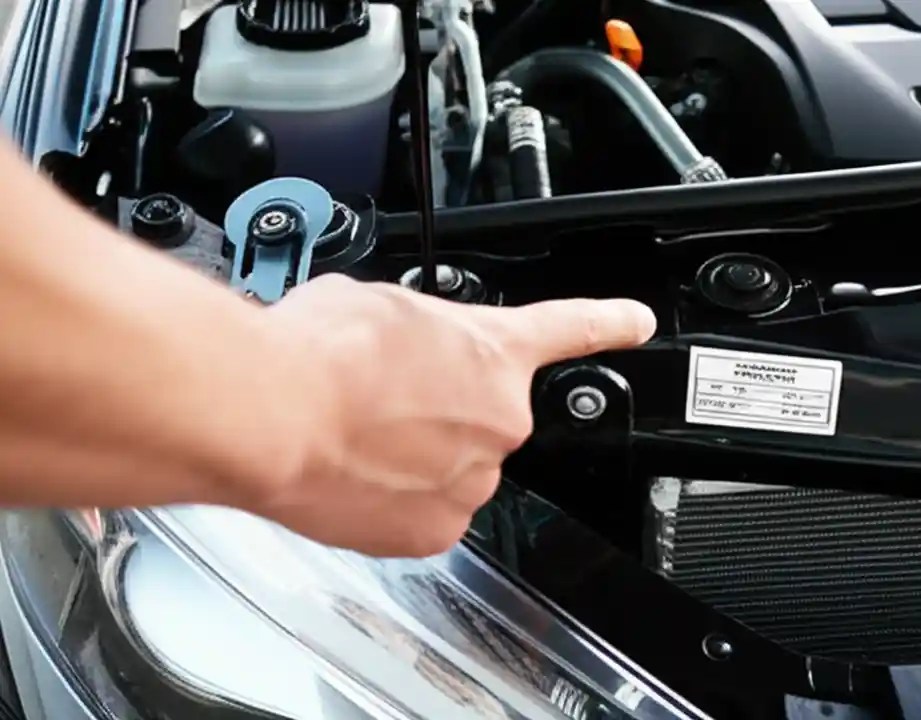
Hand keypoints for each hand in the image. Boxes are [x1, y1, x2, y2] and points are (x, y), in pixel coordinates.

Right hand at [245, 274, 655, 556]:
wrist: (274, 413)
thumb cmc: (319, 352)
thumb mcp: (381, 305)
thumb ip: (419, 332)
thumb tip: (402, 350)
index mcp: (494, 352)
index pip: (570, 330)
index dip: (608, 325)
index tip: (636, 323)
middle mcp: (500, 419)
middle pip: (483, 417)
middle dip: (439, 411)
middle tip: (379, 402)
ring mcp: (473, 481)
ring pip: (452, 469)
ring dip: (413, 457)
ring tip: (355, 436)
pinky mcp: (436, 532)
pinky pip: (424, 514)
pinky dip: (393, 502)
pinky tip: (355, 475)